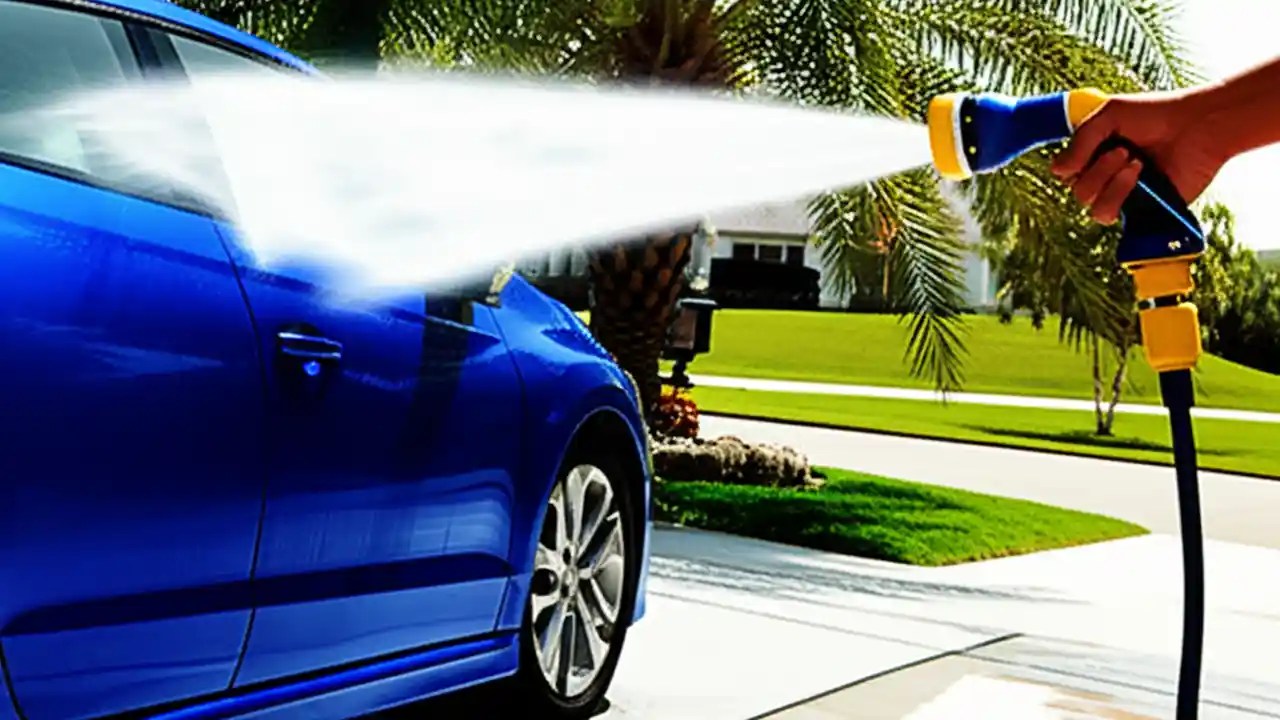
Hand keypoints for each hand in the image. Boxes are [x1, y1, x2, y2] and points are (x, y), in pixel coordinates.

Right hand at [1051, 92, 1226, 223]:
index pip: (1064, 172)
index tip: (1096, 143)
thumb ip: (1079, 142)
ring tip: (1137, 163)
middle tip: (1125, 150)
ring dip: (1110, 184)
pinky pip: (1113, 217)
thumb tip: (1057, 172)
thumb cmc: (1156, 114)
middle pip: (1077, 191)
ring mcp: (1124, 195)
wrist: (1198, 125)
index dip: (1073, 162)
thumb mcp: (1108, 115)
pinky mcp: (1142, 210)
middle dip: (1099, 170)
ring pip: (1093, 208)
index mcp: (1095, 155)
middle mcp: (1106, 177)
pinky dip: (1120, 195)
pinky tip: (1142, 177)